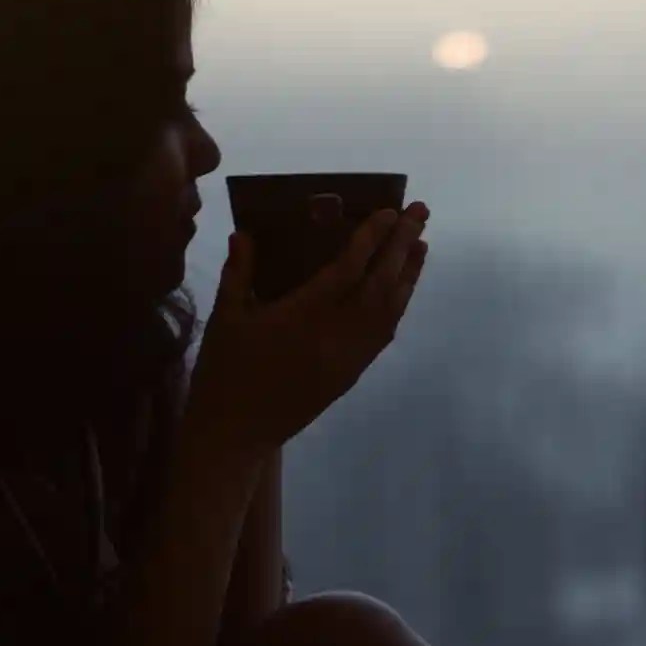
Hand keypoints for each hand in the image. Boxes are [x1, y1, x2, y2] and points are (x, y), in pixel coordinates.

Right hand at [182, 201, 430, 457]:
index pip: (348, 269)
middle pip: (380, 283)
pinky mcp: (351, 374)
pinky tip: (401, 289)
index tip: (387, 211)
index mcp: (302, 316)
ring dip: (408, 274)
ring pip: (389, 310)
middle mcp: (334, 335)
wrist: (236, 434)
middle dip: (402, 245)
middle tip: (421, 212)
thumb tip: (244, 232)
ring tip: (421, 244)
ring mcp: (349, 357)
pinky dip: (396, 306)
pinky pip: (383, 335)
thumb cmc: (224, 372)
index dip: (371, 238)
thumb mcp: (224, 318)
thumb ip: (239, 273)